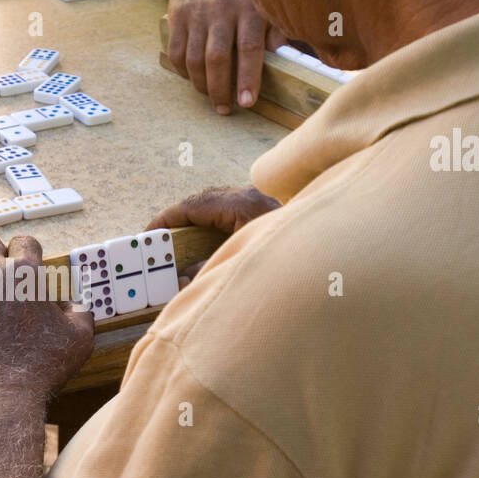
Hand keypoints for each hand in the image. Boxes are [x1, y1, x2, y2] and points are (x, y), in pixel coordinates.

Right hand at [147, 186, 280, 281]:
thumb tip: (181, 279)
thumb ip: (207, 272)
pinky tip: (206, 246)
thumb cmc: (290, 266)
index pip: (193, 205)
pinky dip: (213, 228)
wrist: (331, 261)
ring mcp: (261, 205)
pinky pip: (231, 216)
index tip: (147, 235)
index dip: (166, 220)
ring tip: (177, 246)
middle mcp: (252, 199)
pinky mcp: (268, 215)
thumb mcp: (240, 267)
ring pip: (217, 207)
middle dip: (177, 222)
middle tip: (157, 242)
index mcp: (243, 205)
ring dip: (196, 225)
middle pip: (203, 203)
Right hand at [167, 0, 284, 114]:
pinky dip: (183, 71)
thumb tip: (280, 56)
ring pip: (194, 59)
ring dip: (201, 85)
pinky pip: (176, 51)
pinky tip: (193, 78)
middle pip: (217, 58)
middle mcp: (221, 9)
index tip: (247, 102)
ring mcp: (196, 12)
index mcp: (249, 7)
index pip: (249, 48)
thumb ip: (275, 27)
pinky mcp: (177, 14)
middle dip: (221, 90)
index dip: (248, 78)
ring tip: (210, 97)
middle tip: (225, 109)